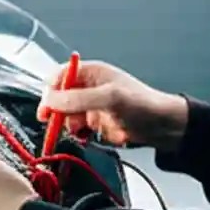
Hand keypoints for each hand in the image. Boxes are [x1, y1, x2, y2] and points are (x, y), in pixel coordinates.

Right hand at [37, 59, 188, 152]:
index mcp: (92, 73)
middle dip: (58, 112)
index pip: (60, 76)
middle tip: (56, 124)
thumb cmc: (142, 104)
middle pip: (60, 98)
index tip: (45, 109)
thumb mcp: (109, 98)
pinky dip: (81, 135)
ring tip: (83, 131)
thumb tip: (49, 100)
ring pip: (67, 116)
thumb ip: (77, 99)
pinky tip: (89, 136)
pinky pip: (79, 129)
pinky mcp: (98, 123)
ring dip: (70, 125)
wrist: (164, 127)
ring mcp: (93, 106)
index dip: (50, 91)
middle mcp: (90, 88)